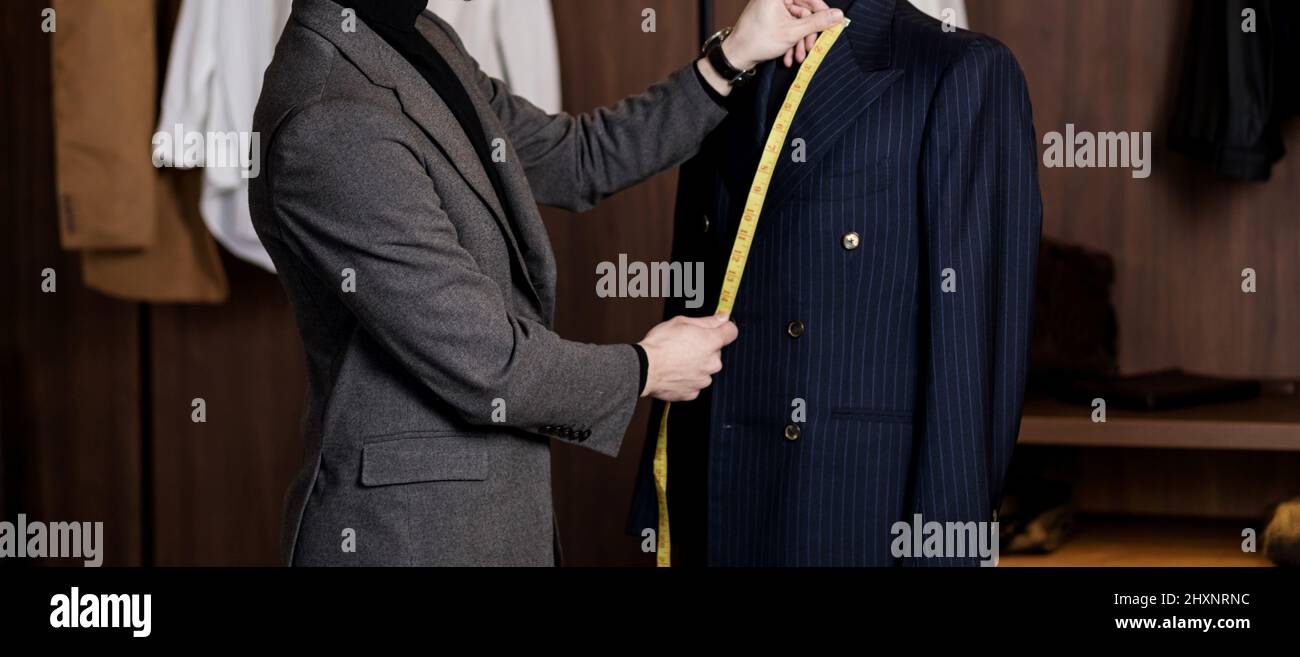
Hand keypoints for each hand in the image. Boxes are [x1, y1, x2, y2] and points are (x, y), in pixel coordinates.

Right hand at [638, 314, 738, 401]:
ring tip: (676, 360)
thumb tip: (723, 317)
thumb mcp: (681, 322)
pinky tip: (674, 372)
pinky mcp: (693, 393)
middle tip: (684, 345)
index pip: (731, 332)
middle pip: (716, 352)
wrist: (644, 369)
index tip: (716, 328)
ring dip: (696, 365)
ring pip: (705, 369)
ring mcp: (703, 380)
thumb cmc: (660, 344)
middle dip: (704, 348)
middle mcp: (712, 363)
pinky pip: (695, 383)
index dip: (723, 328)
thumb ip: (707, 321)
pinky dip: (687, 378)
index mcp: (712, 342)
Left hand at [724, 0, 844, 70]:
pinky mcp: (769, 19)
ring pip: (796, 22)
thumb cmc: (757, 41)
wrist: (735, 56)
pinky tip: (789, 57)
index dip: (822, 12)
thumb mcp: (793, 32)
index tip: (831, 25)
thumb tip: (838, 15)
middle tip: (811, 48)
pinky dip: (790, 41)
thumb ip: (817, 23)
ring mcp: (772, 8)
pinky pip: (787, 26)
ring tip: (798, 57)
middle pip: (803, 11)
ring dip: (799, 41)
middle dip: (807, 33)